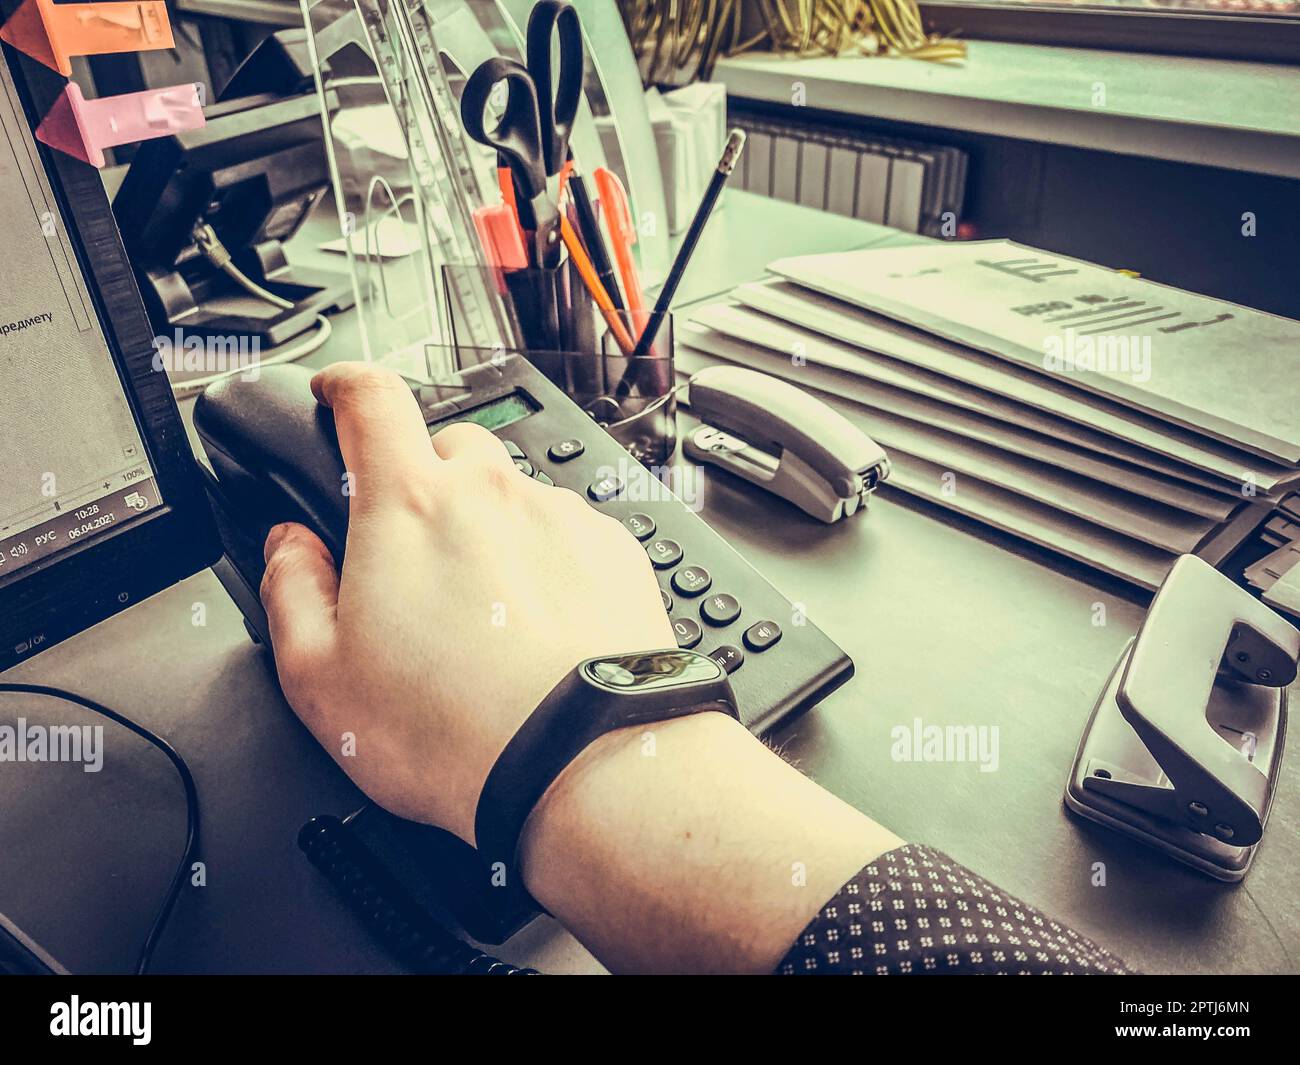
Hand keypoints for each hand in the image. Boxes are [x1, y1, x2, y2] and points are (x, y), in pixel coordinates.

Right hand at [258, 362, 673, 843]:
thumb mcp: (321, 678)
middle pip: (449, 449)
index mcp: (410, 505)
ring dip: (489, 531)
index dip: (345, 383)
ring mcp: (561, 518)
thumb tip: (290, 548)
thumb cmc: (457, 732)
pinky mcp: (614, 552)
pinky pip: (566, 534)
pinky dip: (545, 564)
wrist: (584, 765)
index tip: (338, 392)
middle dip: (422, 483)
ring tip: (481, 617)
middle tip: (413, 558)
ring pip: (512, 496)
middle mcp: (493, 494)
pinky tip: (535, 629)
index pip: (371, 397)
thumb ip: (291, 591)